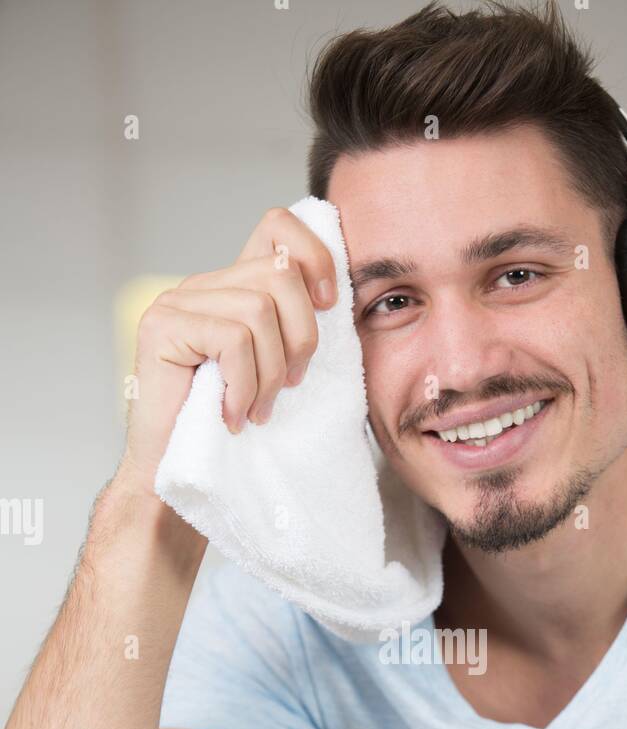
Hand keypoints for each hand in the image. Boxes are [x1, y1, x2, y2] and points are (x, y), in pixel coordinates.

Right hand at [119, 207, 337, 497]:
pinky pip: (232, 339)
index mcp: (231, 289)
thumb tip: (339, 298)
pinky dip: (244, 385)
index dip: (315, 255)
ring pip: (259, 309)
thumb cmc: (230, 434)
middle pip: (280, 275)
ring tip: (258, 411)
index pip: (277, 226)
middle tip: (290, 387)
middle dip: (301, 337)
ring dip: (270, 373)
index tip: (329, 305)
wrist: (172, 478)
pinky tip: (233, 415)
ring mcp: (176, 302)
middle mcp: (201, 286)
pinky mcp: (161, 327)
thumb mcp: (276, 372)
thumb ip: (293, 330)